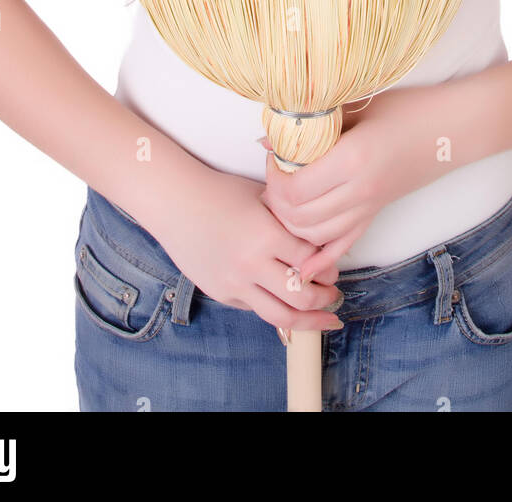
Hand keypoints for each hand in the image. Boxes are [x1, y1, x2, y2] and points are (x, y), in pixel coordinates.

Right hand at [150, 162, 343, 334]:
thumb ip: (289, 220)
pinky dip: (273, 307)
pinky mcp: (221, 293)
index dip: (328, 267)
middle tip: (335, 295)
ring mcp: (234, 283)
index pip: (311, 261)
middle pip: (302, 297)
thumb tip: (321, 240)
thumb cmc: (219, 192)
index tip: (335, 268)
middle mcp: (251, 264)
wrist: (175, 202)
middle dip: (326, 299)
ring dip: (309, 319)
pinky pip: (255, 309)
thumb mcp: (262, 198)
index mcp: (266, 236)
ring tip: (324, 318)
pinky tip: (283, 302)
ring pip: (281, 316)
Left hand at [259, 85, 444, 280]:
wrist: (450, 127)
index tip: (273, 156)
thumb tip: (268, 141)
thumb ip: (312, 125)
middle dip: (277, 201)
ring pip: (317, 236)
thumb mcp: (356, 109)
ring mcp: (370, 207)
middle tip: (273, 177)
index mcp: (352, 160)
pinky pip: (345, 244)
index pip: (296, 189)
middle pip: (301, 217)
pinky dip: (321, 257)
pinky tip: (305, 266)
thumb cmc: (405, 108)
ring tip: (283, 199)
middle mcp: (360, 192)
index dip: (274, 177)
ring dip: (292, 224)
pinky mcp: (376, 214)